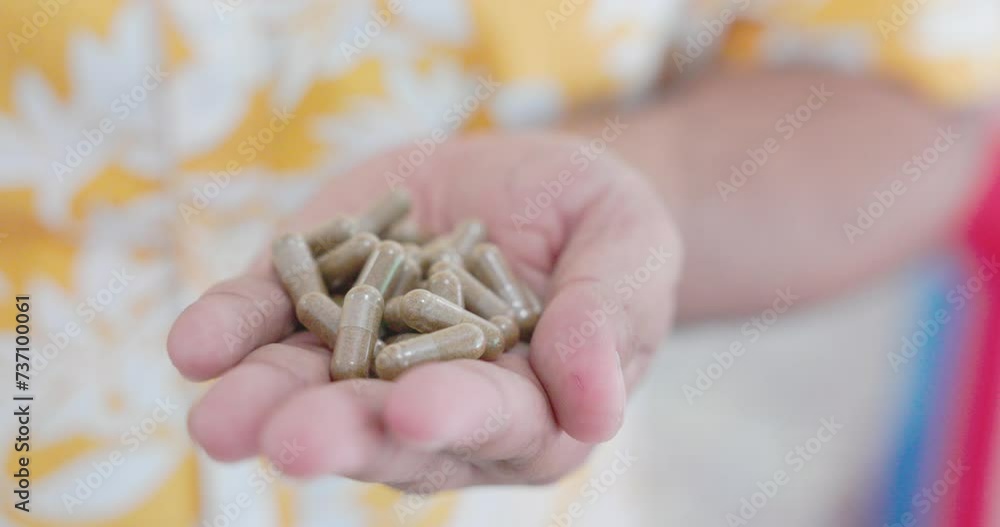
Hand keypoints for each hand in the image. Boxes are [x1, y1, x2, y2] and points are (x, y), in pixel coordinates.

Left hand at [167, 132, 681, 488]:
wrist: (526, 179)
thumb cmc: (595, 224)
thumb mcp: (629, 246)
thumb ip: (612, 318)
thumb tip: (597, 409)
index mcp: (529, 408)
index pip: (495, 422)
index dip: (458, 416)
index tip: (418, 409)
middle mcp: (437, 403)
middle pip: (388, 432)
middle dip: (343, 435)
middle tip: (295, 442)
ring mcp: (366, 358)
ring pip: (314, 392)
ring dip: (266, 405)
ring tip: (223, 420)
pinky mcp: (314, 302)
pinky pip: (267, 324)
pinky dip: (232, 333)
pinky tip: (199, 345)